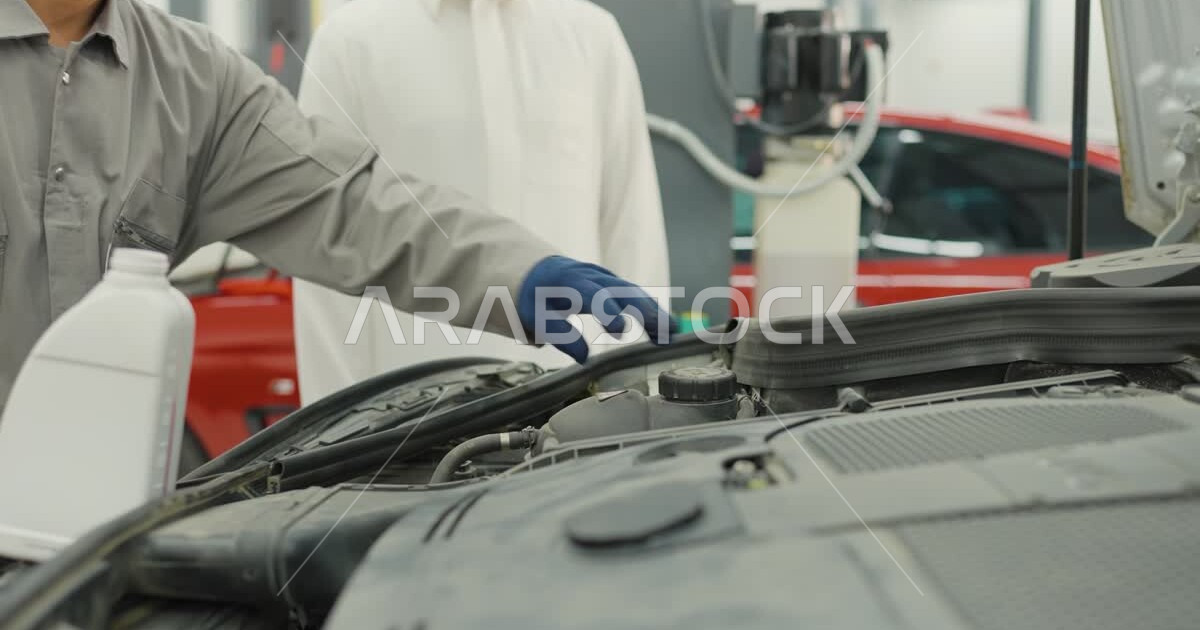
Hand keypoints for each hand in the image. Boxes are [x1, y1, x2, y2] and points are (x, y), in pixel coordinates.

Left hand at [517, 256, 676, 362]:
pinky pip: (635, 296)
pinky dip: (651, 311)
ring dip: (654, 312)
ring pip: (634, 293)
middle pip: (622, 292)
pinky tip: (664, 328)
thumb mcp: (536, 318)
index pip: (592, 295)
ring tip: (672, 333)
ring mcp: (606, 278)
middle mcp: (592, 276)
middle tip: (665, 333)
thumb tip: (583, 356)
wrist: (540, 272)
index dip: (608, 311)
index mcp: (569, 282)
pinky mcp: (614, 285)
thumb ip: (559, 335)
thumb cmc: (536, 299)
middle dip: (645, 311)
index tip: (620, 331)